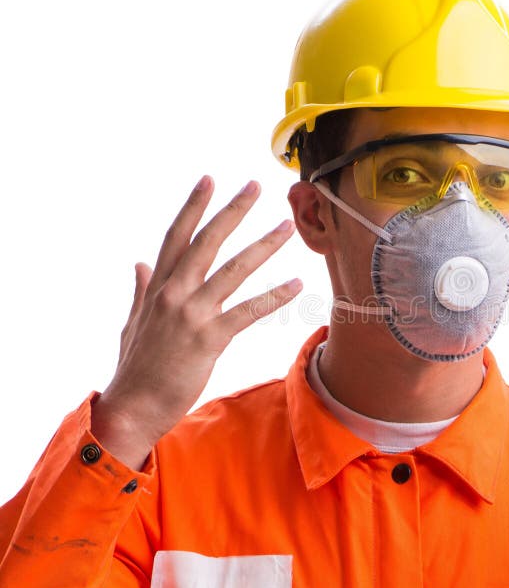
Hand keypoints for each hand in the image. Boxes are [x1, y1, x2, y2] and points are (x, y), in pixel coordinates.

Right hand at [91, 176, 301, 468]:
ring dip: (263, 246)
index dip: (194, 206)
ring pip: (233, 270)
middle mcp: (173, 293)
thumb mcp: (133, 322)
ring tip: (286, 227)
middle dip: (232, 211)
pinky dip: (274, 297)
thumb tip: (139, 264)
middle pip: (207, 242)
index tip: (209, 180)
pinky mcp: (209, 339)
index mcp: (158, 287)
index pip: (177, 236)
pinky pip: (248, 312)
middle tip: (256, 185)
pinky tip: (296, 285)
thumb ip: (140, 290)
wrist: (132, 407)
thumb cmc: (136, 367)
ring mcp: (191, 314)